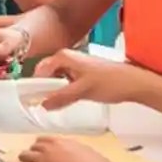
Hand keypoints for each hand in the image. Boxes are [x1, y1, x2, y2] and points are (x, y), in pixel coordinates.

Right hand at [33, 49, 148, 108]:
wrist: (133, 83)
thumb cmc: (110, 82)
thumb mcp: (82, 91)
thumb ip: (60, 98)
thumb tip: (42, 104)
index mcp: (64, 56)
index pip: (39, 70)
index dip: (33, 84)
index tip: (28, 98)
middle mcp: (68, 58)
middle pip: (47, 74)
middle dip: (43, 88)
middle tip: (41, 104)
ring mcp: (75, 65)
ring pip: (57, 79)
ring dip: (54, 91)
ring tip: (54, 104)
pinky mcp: (83, 73)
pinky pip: (66, 82)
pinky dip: (64, 92)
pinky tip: (67, 101)